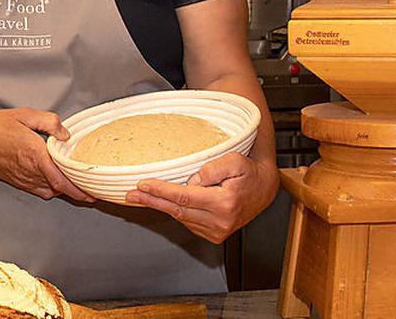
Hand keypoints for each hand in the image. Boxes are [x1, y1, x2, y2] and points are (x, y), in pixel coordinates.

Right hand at [0, 108, 92, 201]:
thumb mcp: (24, 115)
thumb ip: (49, 121)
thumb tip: (65, 134)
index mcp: (35, 155)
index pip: (62, 180)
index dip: (80, 189)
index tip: (94, 191)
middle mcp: (31, 171)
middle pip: (61, 188)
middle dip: (78, 190)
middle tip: (93, 188)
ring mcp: (24, 180)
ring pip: (52, 191)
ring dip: (66, 190)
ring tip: (78, 184)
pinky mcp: (18, 183)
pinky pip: (41, 191)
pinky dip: (52, 189)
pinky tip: (57, 182)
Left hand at [125, 151, 277, 242]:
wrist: (264, 189)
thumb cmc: (248, 173)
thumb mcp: (234, 160)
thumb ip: (212, 169)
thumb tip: (192, 180)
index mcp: (224, 203)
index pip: (184, 197)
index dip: (161, 190)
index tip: (143, 185)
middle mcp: (220, 221)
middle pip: (177, 210)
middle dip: (152, 201)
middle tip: (131, 194)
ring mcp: (217, 231)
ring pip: (181, 217)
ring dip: (160, 206)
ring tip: (141, 196)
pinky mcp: (214, 234)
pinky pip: (188, 221)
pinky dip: (174, 211)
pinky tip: (163, 202)